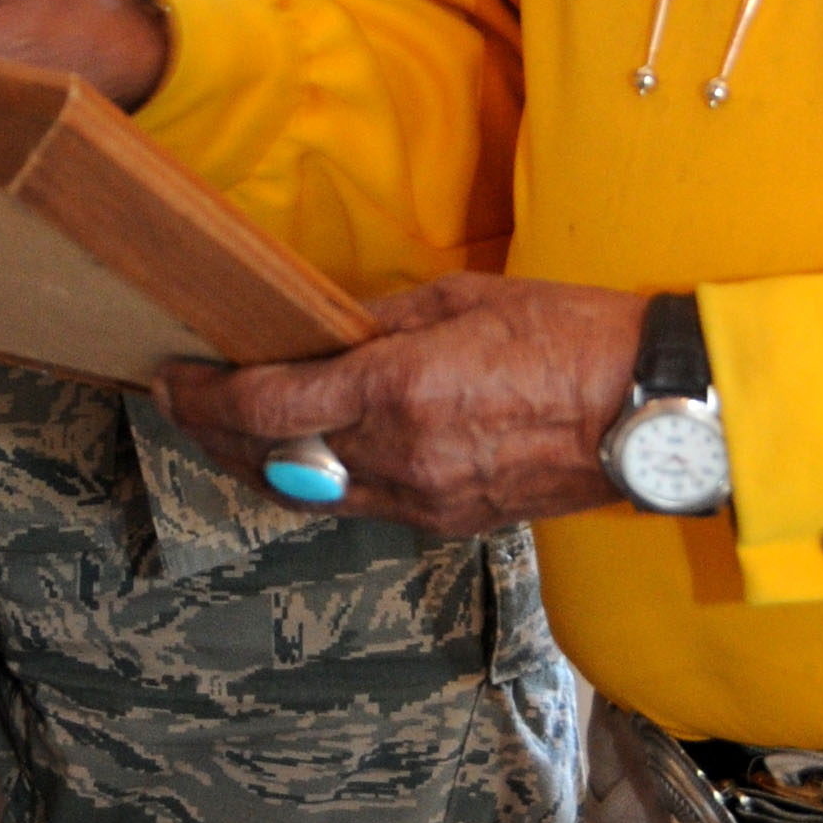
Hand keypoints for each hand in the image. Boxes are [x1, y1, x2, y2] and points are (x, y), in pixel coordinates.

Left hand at [162, 272, 645, 536]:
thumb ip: (384, 321)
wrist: (649, 412)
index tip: (173, 377)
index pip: (269, 406)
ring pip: (310, 495)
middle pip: (272, 461)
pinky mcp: (449, 522)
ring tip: (223, 435)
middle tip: (178, 404)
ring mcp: (424, 499)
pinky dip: (317, 482)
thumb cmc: (571, 338)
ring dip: (255, 467)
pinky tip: (303, 457)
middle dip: (212, 435)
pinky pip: (360, 507)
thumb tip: (325, 331)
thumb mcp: (467, 300)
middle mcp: (400, 456)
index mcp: (399, 391)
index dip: (206, 397)